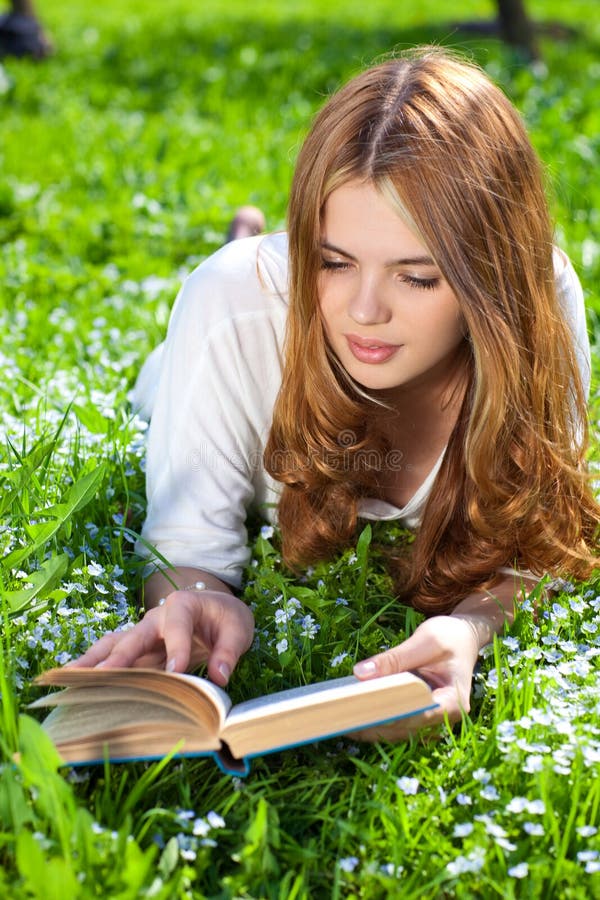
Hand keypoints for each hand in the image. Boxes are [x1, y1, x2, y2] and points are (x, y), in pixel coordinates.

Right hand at [66, 590, 254, 685]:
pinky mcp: (141, 650)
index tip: (177, 673)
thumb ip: (229, 651)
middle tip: (98, 678)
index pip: (176, 627)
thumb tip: (220, 677)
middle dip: (117, 658)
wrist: (219, 612)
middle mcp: (157, 617)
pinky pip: (115, 657)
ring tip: (69, 678)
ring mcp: (145, 633)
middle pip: (133, 636)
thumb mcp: (238, 629)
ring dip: (93, 662)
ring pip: (115, 645)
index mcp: (183, 605)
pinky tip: (76, 682)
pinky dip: (96, 668)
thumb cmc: (227, 618)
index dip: (176, 650)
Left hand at [350, 615, 479, 741]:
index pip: (418, 716)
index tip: (359, 713)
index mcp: (454, 701)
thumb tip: (360, 673)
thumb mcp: (424, 641)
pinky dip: (376, 720)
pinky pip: (396, 724)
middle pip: (404, 729)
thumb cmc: (449, 637)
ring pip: (398, 732)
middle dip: (372, 725)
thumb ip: (394, 658)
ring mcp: (433, 721)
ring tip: (338, 719)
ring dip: (370, 727)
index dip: (388, 716)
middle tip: (338, 719)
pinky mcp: (420, 717)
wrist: (463, 638)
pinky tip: (352, 713)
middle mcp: (445, 718)